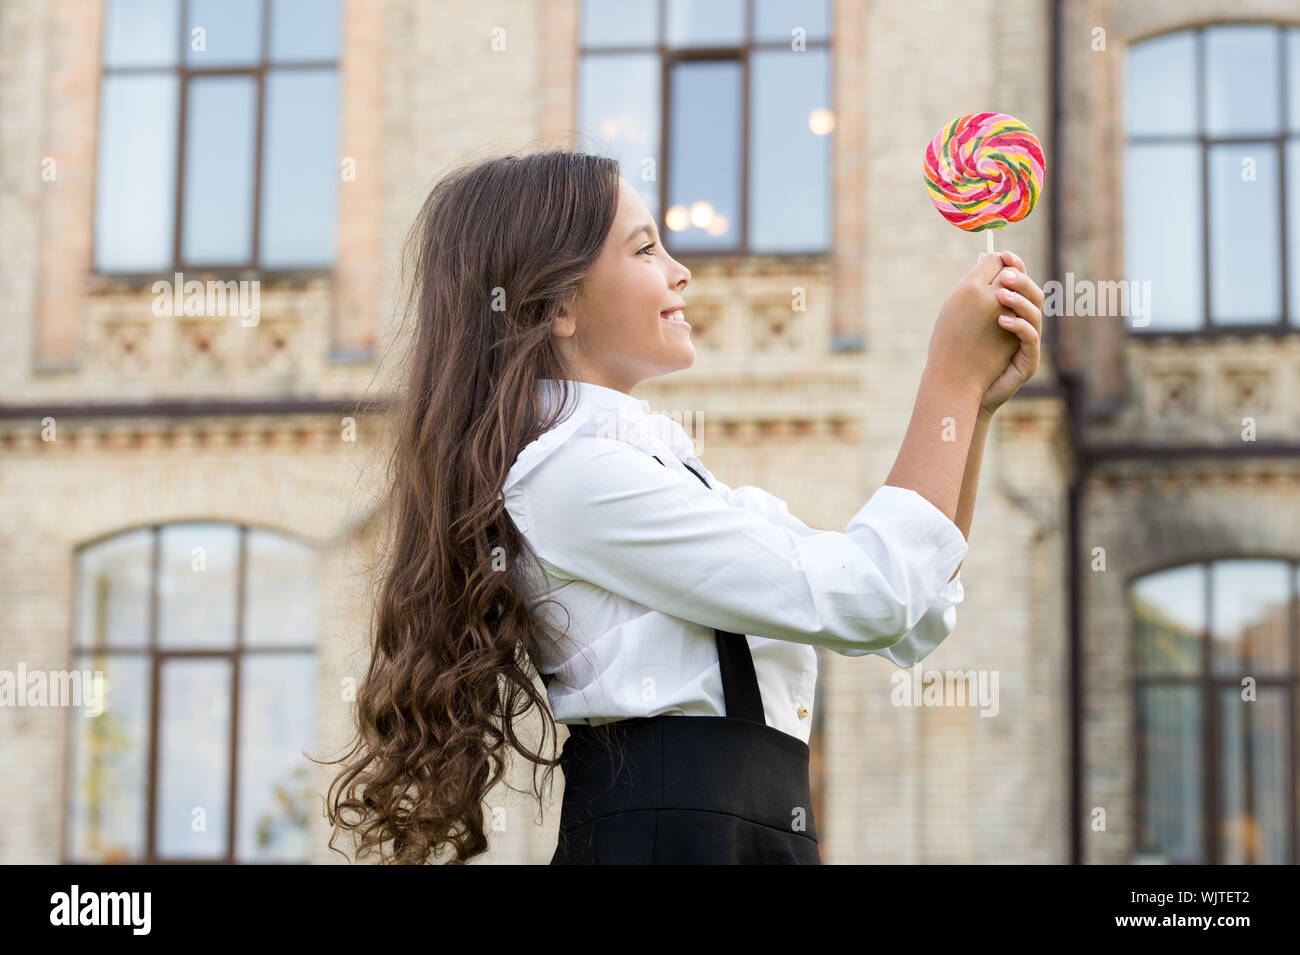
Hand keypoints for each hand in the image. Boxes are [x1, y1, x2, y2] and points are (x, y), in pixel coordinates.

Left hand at [926, 251, 1025, 401]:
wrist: (960, 391)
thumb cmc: (963, 354)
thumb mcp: (968, 317)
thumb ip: (978, 291)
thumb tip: (982, 255)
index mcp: (1012, 312)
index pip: (1021, 283)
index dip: (1016, 267)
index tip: (1004, 254)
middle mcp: (1025, 325)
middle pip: (1034, 295)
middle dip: (1021, 281)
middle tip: (1004, 274)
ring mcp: (1028, 344)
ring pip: (1035, 315)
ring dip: (1019, 301)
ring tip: (1001, 294)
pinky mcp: (1028, 362)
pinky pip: (1030, 340)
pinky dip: (1017, 327)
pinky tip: (1000, 320)